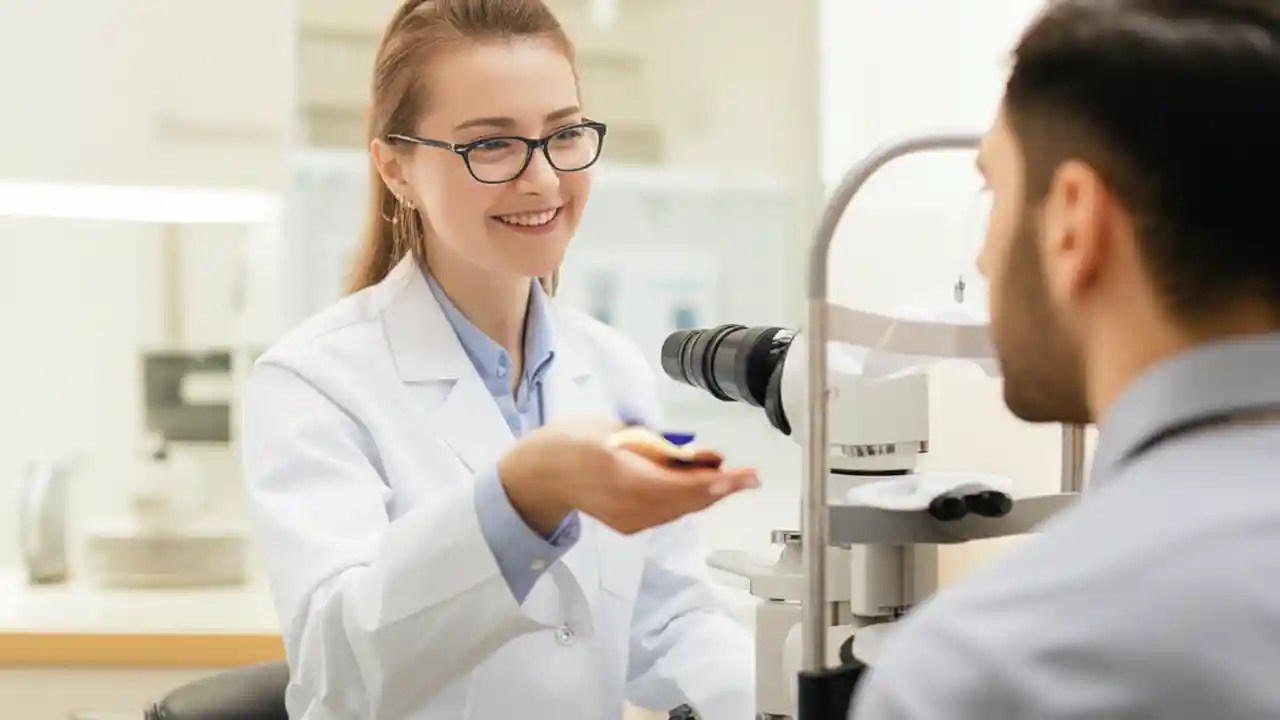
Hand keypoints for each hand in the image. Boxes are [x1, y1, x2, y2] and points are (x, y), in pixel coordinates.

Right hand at [499, 419, 758, 535]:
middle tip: (748, 475)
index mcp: (622, 474)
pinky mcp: (630, 526)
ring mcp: (629, 521)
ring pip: (682, 510)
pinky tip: (700, 485)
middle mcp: (628, 505)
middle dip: (721, 488)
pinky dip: (688, 500)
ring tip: (730, 477)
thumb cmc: (573, 441)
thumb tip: (697, 456)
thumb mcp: (614, 430)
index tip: (747, 476)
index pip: (682, 485)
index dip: (719, 482)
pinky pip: (670, 513)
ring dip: (708, 494)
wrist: (540, 474)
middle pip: (688, 502)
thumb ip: (656, 445)